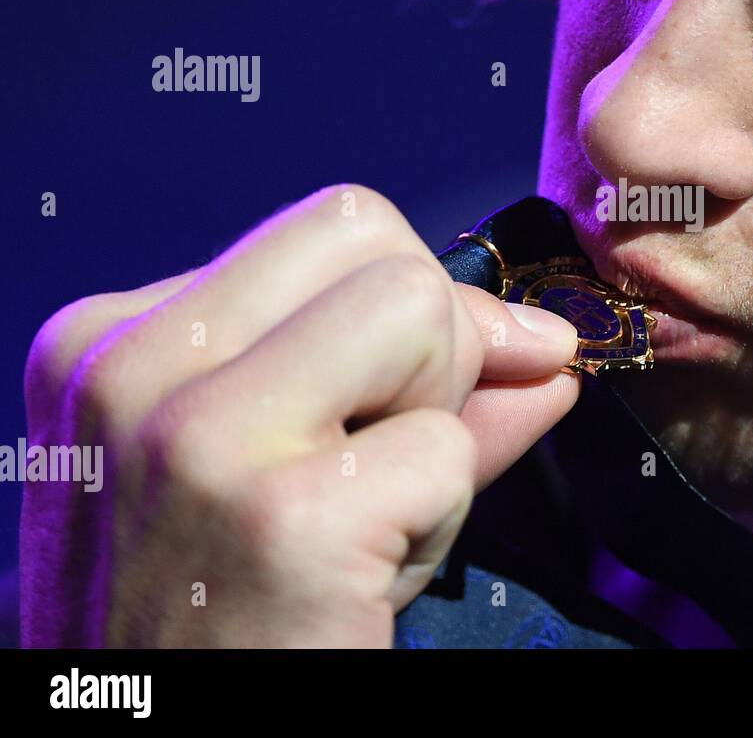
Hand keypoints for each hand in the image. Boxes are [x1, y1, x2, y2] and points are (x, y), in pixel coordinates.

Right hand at [20, 185, 579, 646]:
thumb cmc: (226, 616)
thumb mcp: (282, 474)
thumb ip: (413, 388)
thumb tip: (547, 343)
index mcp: (114, 339)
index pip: (332, 227)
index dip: (411, 304)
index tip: (403, 392)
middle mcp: (135, 367)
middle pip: (372, 232)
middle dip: (431, 335)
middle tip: (381, 450)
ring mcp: (201, 437)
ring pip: (420, 305)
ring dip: (437, 415)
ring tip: (370, 510)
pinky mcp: (287, 518)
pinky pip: (448, 447)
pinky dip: (440, 516)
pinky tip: (362, 579)